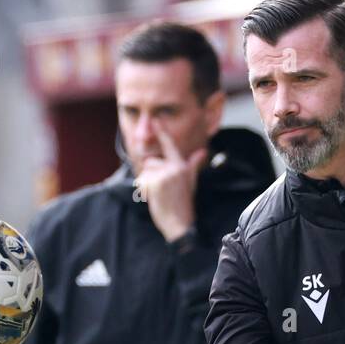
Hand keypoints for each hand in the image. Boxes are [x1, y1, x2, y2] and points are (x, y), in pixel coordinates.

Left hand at [134, 123, 206, 241]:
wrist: (180, 224)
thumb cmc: (184, 204)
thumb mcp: (190, 182)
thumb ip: (193, 165)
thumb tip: (202, 152)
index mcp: (181, 166)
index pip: (169, 145)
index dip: (162, 132)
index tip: (155, 119)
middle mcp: (173, 168)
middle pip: (151, 162)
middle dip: (152, 175)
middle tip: (163, 191)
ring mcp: (163, 175)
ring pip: (145, 171)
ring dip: (147, 182)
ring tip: (159, 195)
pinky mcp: (155, 183)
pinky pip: (141, 181)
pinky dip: (144, 190)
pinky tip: (155, 198)